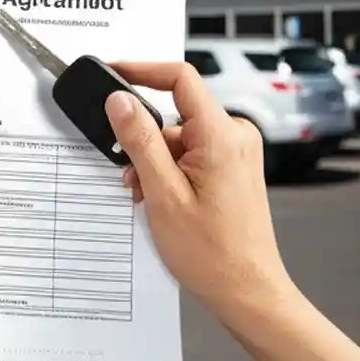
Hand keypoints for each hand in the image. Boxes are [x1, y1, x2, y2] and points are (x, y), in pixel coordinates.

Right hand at [105, 62, 294, 314]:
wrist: (246, 290)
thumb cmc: (213, 253)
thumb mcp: (162, 194)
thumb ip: (140, 141)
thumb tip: (120, 101)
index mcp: (221, 136)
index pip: (180, 77)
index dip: (142, 70)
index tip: (113, 73)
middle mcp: (234, 136)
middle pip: (173, 114)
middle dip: (143, 141)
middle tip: (129, 175)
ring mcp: (235, 152)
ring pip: (178, 137)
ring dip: (154, 163)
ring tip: (149, 199)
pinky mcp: (231, 166)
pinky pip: (190, 152)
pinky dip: (169, 171)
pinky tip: (163, 199)